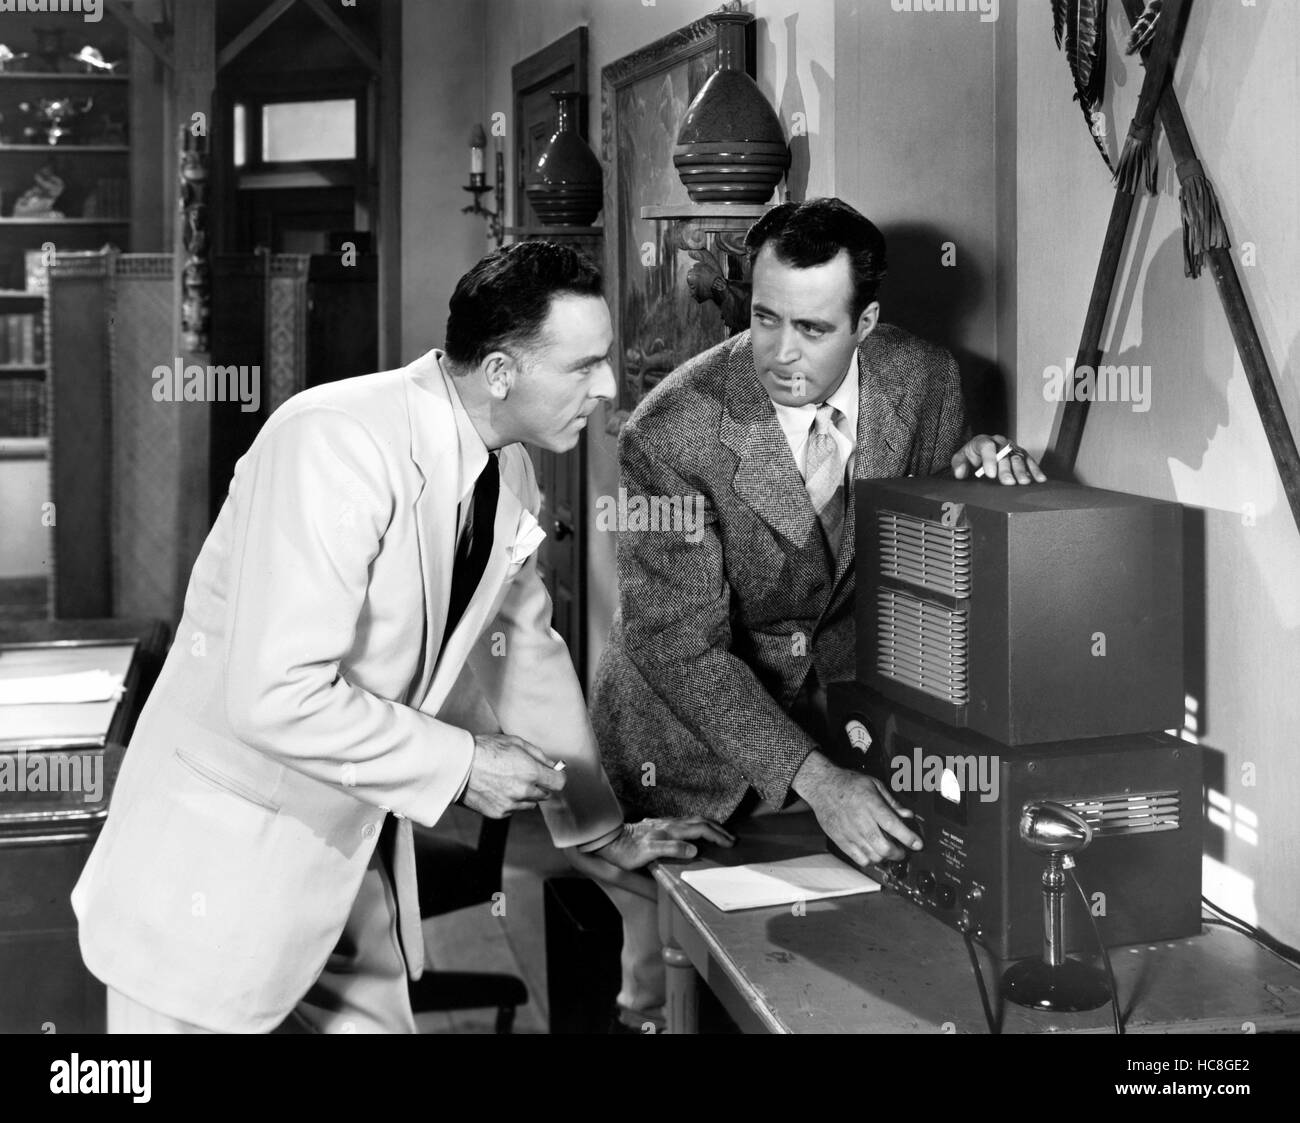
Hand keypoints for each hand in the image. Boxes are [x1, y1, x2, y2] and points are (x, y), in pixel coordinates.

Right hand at [459, 733, 565, 819]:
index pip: (559, 782)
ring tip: (507, 780)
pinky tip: (497, 788)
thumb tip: (553, 765)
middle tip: (523, 773)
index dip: (556, 777)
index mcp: (531, 772)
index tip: (552, 774)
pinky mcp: (499, 813)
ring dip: (525, 795)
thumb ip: (539, 755)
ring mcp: (511, 804)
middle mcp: (524, 791)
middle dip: (539, 785)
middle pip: (545, 794)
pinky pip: (513, 809)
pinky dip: (510, 801)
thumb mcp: (515, 742)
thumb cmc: (485, 749)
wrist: (458, 765)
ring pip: (530, 804)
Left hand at [590, 817, 736, 871]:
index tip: (730, 843)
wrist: (610, 841)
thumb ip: (671, 849)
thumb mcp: (649, 853)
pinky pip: (685, 823)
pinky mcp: (660, 825)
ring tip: (720, 833)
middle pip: (700, 822)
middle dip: (718, 829)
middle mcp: (670, 824)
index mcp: (671, 830)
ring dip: (710, 826)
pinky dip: (698, 826)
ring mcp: (665, 823)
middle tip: (732, 838)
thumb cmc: (628, 851)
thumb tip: (694, 850)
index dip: (717, 836)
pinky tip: (696, 831)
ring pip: (693, 821)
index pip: (701, 829)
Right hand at [793, 750, 921, 866]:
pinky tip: (872, 852)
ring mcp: (849, 832)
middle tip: (902, 851)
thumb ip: (892, 802)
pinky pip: (858, 858)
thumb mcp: (874, 784)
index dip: (908, 838)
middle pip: (884, 847)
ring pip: (873, 856)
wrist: (822, 786)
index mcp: (871, 805)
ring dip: (884, 857)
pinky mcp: (840, 839)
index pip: (894, 826)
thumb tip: (907, 814)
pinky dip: (869, 859)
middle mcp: (860, 820)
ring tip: (887, 851)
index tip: (917, 844)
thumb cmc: (848, 783)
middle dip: (898, 853)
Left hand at [951, 434, 1046, 484]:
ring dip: (1022, 470)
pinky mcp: (1021, 455)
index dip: (989, 459)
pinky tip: (1040, 479)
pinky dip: (1035, 470)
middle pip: (1004, 454)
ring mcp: (1011, 448)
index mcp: (982, 441)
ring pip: (1018, 457)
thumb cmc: (969, 458)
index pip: (986, 446)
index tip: (990, 474)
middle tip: (1009, 482)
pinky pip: (1029, 461)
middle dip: (1007, 469)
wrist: (978, 456)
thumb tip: (960, 473)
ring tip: (1024, 482)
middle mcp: (999, 442)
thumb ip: (958, 465)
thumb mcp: (960, 459)